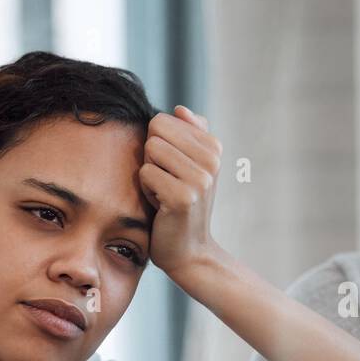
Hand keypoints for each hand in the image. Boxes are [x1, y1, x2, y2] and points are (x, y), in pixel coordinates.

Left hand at [140, 105, 222, 276]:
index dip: (158, 146)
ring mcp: (200, 178)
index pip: (163, 120)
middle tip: (165, 183)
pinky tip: (161, 206)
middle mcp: (211, 159)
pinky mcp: (183, 196)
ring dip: (149, 176)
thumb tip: (180, 109)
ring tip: (164, 194)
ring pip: (150, 152)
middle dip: (152, 159)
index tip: (171, 171)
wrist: (189, 251)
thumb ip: (189, 135)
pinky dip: (147, 192)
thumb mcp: (191, 167)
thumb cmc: (183, 206)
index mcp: (213, 146)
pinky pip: (146, 174)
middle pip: (155, 133)